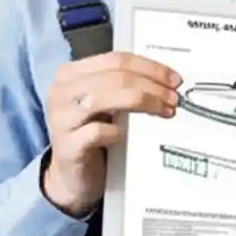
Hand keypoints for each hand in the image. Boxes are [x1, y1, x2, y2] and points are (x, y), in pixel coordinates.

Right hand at [42, 51, 181, 216]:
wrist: (73, 176)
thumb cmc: (92, 134)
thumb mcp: (104, 103)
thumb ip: (123, 86)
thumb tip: (165, 79)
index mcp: (70, 73)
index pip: (115, 59)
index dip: (149, 67)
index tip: (174, 79)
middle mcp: (61, 92)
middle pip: (115, 77)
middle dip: (151, 86)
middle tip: (174, 98)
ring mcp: (60, 119)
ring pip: (104, 99)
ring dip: (143, 103)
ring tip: (165, 112)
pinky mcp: (67, 147)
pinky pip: (96, 132)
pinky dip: (118, 132)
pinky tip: (127, 136)